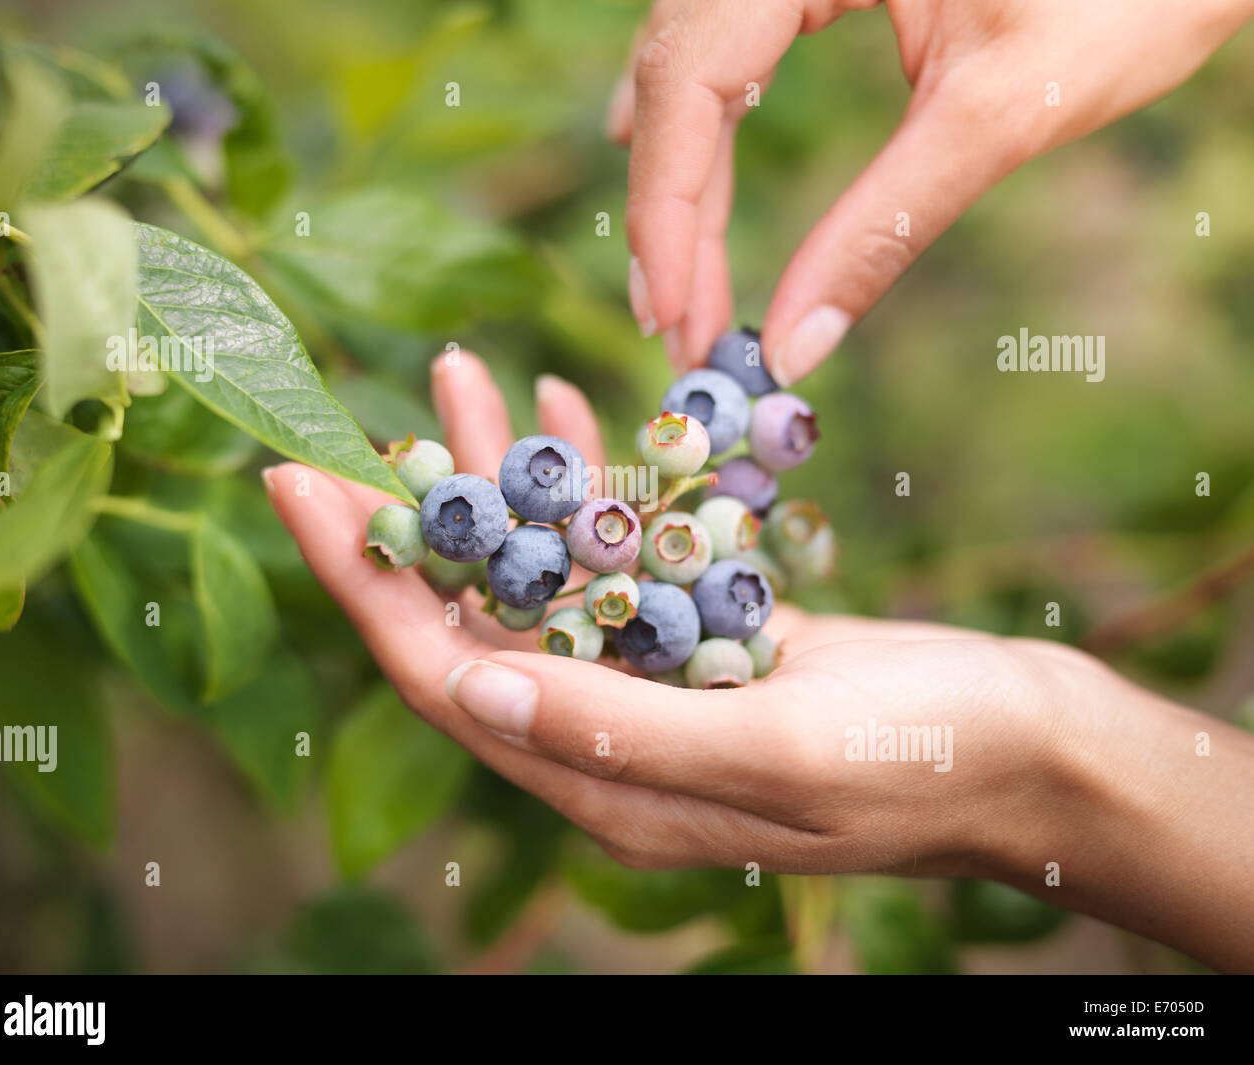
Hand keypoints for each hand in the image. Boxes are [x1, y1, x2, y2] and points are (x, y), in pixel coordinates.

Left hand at [267, 351, 1253, 971]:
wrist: (1032, 748)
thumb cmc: (925, 762)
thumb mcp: (772, 753)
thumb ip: (618, 729)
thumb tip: (465, 682)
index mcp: (604, 783)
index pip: (444, 675)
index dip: (366, 582)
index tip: (299, 483)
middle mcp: (609, 735)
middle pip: (479, 615)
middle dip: (423, 511)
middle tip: (369, 410)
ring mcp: (654, 679)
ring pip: (545, 572)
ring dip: (503, 480)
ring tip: (469, 378)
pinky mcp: (702, 633)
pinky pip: (618, 554)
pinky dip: (590, 486)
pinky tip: (565, 420)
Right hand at [611, 0, 1253, 383]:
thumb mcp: (999, 113)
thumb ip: (881, 229)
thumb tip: (798, 345)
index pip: (691, 78)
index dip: (668, 209)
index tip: (672, 314)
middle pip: (678, 72)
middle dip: (671, 208)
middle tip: (676, 322)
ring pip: (693, 57)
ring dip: (681, 171)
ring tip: (674, 272)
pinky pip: (731, 36)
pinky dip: (711, 119)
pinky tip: (693, 160)